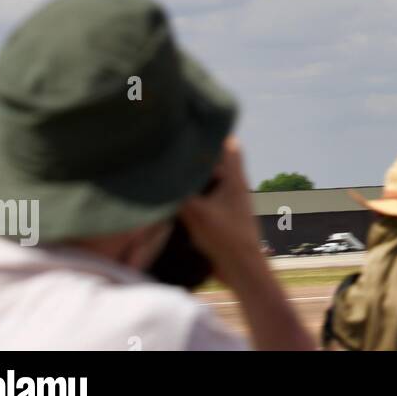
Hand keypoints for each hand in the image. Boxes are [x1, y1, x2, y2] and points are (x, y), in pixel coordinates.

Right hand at [180, 136, 313, 349]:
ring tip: (169, 168)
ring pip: (212, 178)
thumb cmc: (225, 239)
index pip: (227, 143)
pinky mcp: (224, 215)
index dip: (211, 132)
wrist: (243, 270)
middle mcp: (235, 185)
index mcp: (234, 177)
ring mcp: (230, 200)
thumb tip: (152, 174)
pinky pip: (208, 195)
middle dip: (198, 153)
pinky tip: (175, 196)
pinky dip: (195, 191)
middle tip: (172, 146)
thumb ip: (175, 191)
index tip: (189, 125)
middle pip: (217, 159)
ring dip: (195, 174)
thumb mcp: (195, 212)